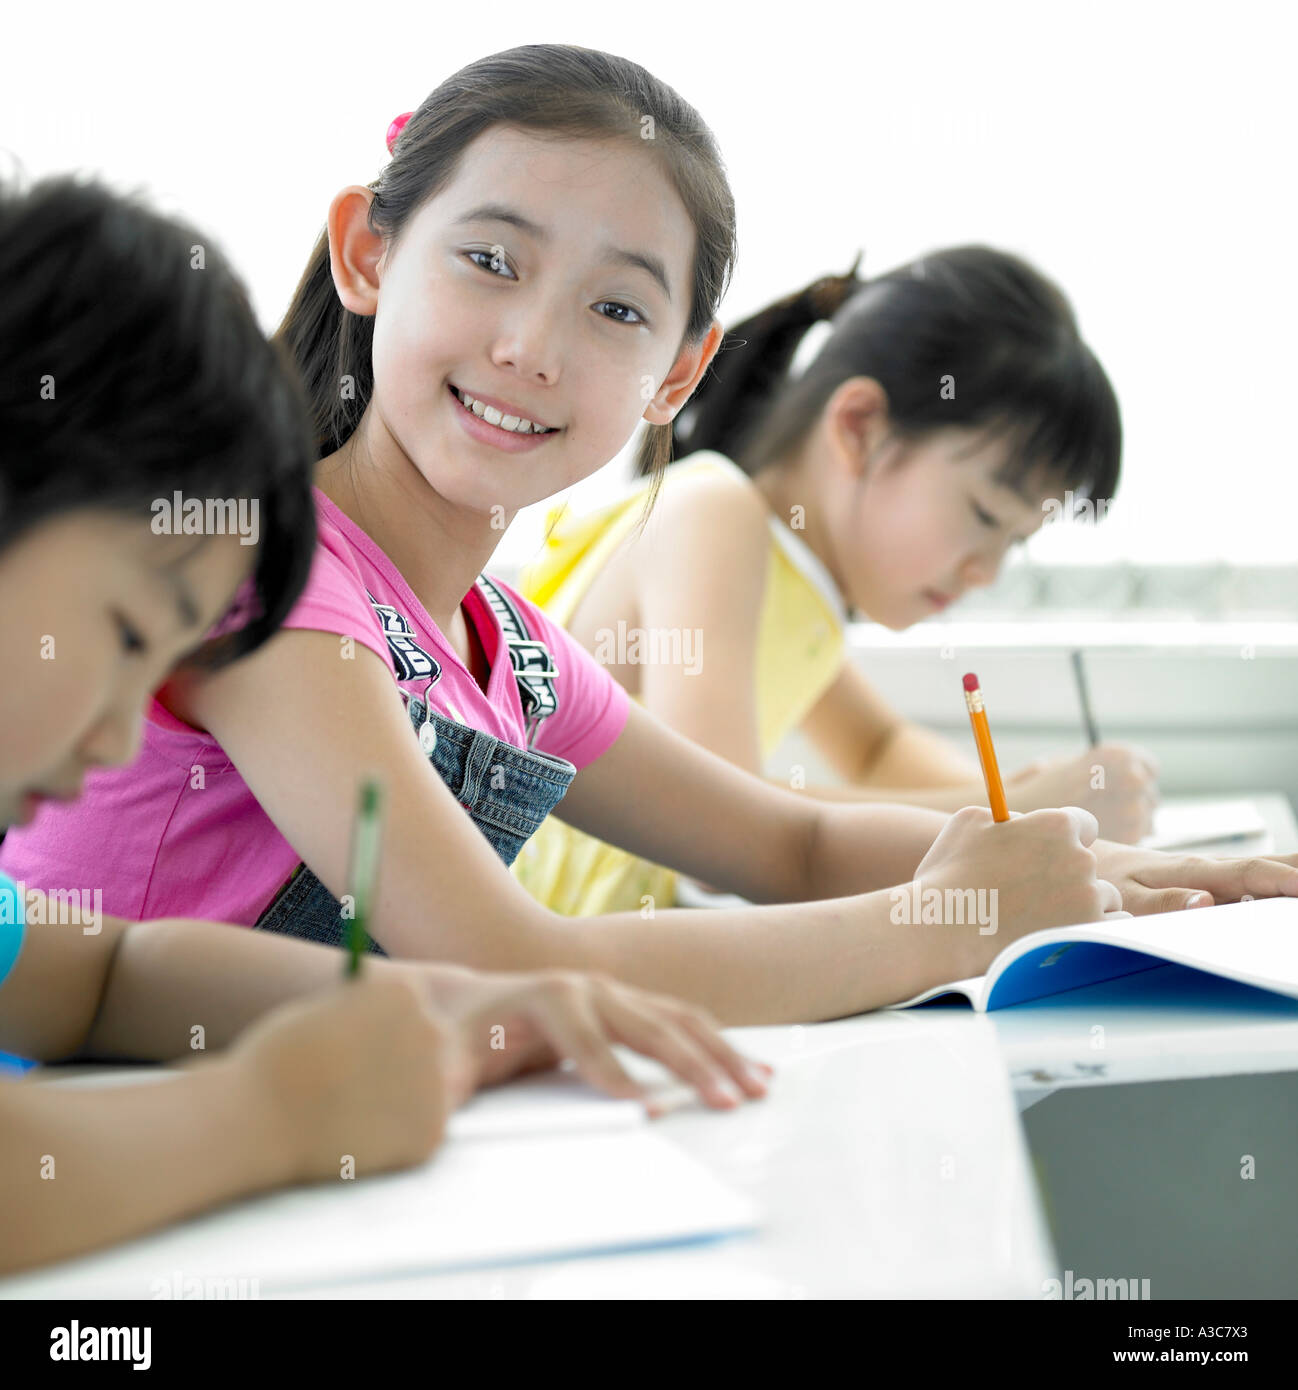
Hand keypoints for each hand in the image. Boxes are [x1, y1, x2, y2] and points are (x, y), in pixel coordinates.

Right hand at [231, 973, 454, 1183]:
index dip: (382, 1029)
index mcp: (406, 990)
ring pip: (431, 1090)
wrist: (257, 1117)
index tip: (353, 1049)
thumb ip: (368, 1014)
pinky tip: (359, 1141)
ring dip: (402, 1102)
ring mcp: (438, 1082)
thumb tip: (392, 1027)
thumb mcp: (327, 1010)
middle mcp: (432, 1029)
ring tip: (351, 1115)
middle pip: (431, 1043)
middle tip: (356, 1087)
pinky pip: (423, 1132)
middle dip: (401, 1063)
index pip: (412, 1006)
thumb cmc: (278, 1060)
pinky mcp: (432, 1131)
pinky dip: (398, 1142)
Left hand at [420, 965, 772, 1115]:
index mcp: (543, 996)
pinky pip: (685, 1024)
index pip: (583, 1036)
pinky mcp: (631, 1009)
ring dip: (721, 1054)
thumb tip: (445, 1104)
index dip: (611, 1073)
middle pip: (647, 1025)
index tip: (643, 1111)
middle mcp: (588, 988)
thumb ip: (445, 1081)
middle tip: (724, 1103)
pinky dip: (721, 1046)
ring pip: (679, 1020)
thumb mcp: (443, 1059)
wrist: (469, 1002)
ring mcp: (615, 994)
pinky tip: (754, 1069)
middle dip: (688, 1066)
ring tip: (758, 1087)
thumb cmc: (458, 1037)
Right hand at [911, 805, 1124, 972]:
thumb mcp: (969, 822)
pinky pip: (1112, 925)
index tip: (1052, 853)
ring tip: (1047, 916)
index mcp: (1055, 824)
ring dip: (1084, 904)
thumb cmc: (950, 873)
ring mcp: (1088, 896)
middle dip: (1068, 875)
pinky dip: (1094, 929)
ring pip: (1105, 896)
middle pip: (1089, 862)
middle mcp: (1079, 857)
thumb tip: (1022, 822)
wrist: (945, 928)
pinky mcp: (1089, 931)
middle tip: (1038, 892)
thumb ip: (1006, 816)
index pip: (1084, 824)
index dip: (1067, 839)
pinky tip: (1066, 932)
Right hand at [1005, 743, 1158, 842]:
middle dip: (1129, 804)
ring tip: (1094, 829)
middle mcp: (1133, 779)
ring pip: (1144, 821)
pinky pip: (1134, 841)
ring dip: (1126, 825)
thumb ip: (1095, 768)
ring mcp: (1134, 811)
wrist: (1019, 821)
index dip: (1131, 779)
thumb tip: (1111, 779)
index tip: (1117, 789)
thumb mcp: (1062, 764)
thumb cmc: (1033, 792)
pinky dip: (1119, 843)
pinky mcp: (1129, 839)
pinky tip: (1094, 841)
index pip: (1149, 768)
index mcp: (1119, 755)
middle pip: (1148, 796)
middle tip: (1101, 812)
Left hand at [1092, 842, 1297, 913]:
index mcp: (1192, 872)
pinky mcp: (1209, 882)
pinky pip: (1250, 880)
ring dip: (1292, 873)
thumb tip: (1206, 903)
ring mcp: (1212, 874)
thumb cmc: (1103, 880)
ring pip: (1263, 872)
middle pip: (1267, 867)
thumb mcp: (1125, 898)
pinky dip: (1276, 881)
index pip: (1244, 874)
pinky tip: (1291, 888)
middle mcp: (1209, 870)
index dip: (1278, 879)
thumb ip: (1162, 902)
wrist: (1080, 860)